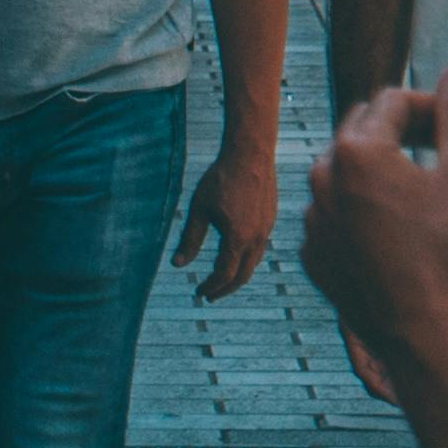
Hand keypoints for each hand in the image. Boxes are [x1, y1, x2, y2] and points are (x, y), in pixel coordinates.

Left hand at [183, 122, 278, 299]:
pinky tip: (235, 255)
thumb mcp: (199, 208)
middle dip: (224, 289)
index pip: (224, 275)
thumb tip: (177, 265)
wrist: (251, 152)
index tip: (198, 292)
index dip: (210, 287)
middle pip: (242, 276)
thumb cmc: (221, 177)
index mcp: (238, 238)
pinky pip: (260, 249)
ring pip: (253, 264)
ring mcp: (267, 230)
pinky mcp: (270, 220)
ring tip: (221, 279)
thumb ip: (189, 239)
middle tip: (209, 295)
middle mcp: (256, 238)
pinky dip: (246, 260)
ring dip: (237, 276)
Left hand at [304, 74, 447, 384]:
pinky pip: (332, 215)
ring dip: (375, 171)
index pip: (393, 100)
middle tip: (438, 154)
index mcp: (357, 151)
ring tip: (416, 194)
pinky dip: (356, 212)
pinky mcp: (312, 254)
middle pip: (362, 129)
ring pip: (342, 172)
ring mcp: (312, 219)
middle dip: (399, 132)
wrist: (426, 336)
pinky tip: (392, 233)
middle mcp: (322, 177)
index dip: (430, 108)